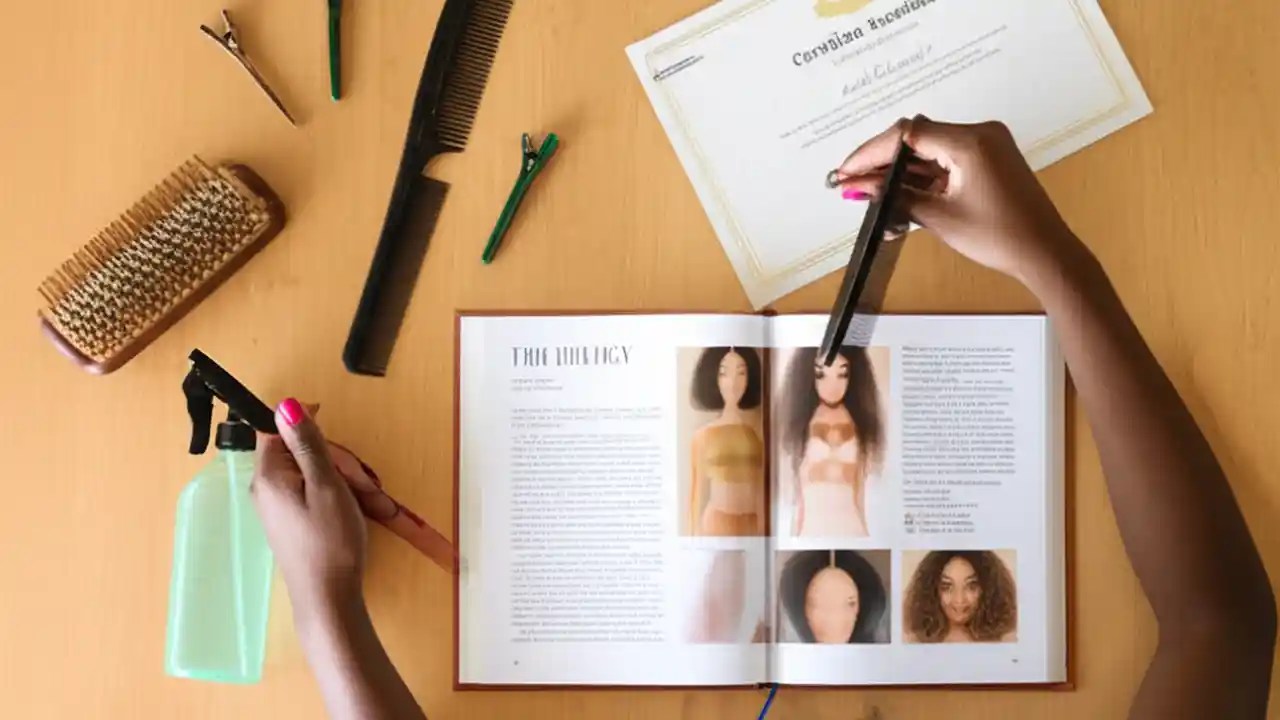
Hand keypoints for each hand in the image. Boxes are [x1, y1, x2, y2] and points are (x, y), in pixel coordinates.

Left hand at [251, 398, 366, 617]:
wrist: (330, 597)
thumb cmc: (330, 540)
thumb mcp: (326, 484)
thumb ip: (308, 443)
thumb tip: (285, 404)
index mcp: (270, 475)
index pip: (279, 431)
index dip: (310, 428)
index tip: (339, 441)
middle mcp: (268, 488)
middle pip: (304, 452)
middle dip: (341, 463)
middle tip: (366, 484)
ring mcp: (281, 506)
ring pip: (317, 473)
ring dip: (349, 482)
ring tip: (375, 503)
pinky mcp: (294, 521)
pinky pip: (317, 493)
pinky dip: (343, 497)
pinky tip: (366, 510)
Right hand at [833, 117, 1085, 283]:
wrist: (1044, 252)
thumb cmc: (998, 237)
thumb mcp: (938, 217)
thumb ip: (894, 196)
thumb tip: (857, 188)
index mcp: (970, 141)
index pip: (906, 134)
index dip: (870, 152)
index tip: (845, 172)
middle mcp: (979, 133)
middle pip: (916, 136)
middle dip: (881, 160)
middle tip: (850, 183)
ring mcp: (986, 144)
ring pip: (929, 148)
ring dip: (899, 169)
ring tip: (867, 190)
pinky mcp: (988, 159)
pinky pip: (946, 158)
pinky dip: (921, 174)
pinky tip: (897, 191)